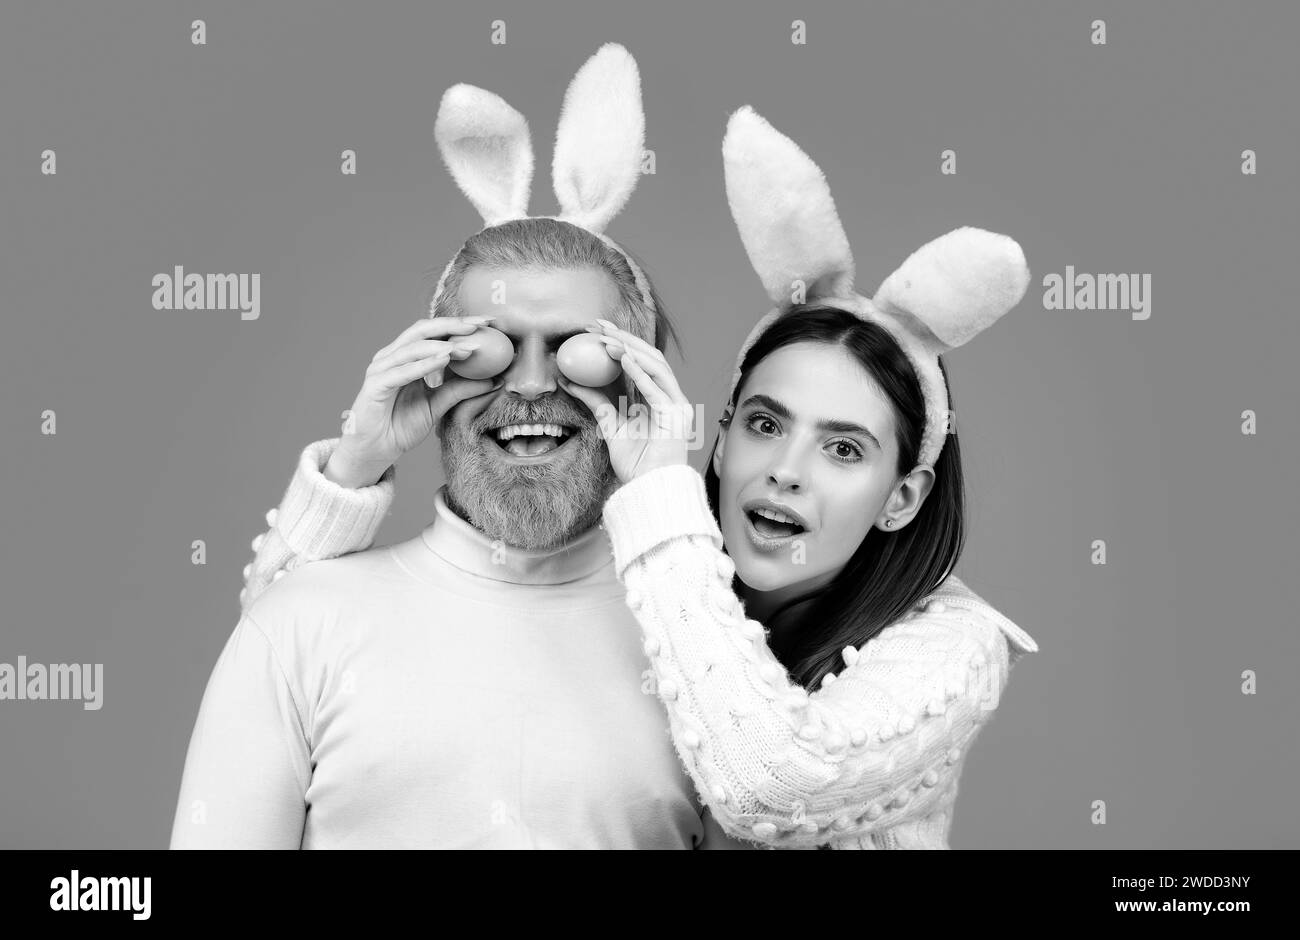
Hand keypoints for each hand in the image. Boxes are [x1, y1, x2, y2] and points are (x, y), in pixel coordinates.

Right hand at [328, 316, 502, 485]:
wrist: (376, 451)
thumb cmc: (402, 426)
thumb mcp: (439, 405)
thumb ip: (461, 390)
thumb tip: (495, 380)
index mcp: (406, 357)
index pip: (434, 332)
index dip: (460, 324)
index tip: (489, 323)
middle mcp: (392, 357)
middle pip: (422, 330)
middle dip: (453, 325)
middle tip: (480, 325)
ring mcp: (381, 369)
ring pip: (412, 347)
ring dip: (442, 345)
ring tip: (468, 347)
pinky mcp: (375, 385)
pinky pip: (401, 371)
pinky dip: (423, 364)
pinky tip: (444, 360)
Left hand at [558, 319, 693, 483]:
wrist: (649, 490)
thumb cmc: (635, 465)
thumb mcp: (610, 426)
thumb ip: (596, 403)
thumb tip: (569, 382)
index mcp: (659, 399)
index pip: (641, 363)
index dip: (621, 344)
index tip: (596, 331)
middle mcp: (670, 399)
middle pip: (650, 358)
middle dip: (624, 338)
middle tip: (598, 325)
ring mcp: (676, 406)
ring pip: (656, 366)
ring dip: (631, 350)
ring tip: (607, 339)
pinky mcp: (675, 415)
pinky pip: (656, 387)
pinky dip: (640, 371)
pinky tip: (623, 358)